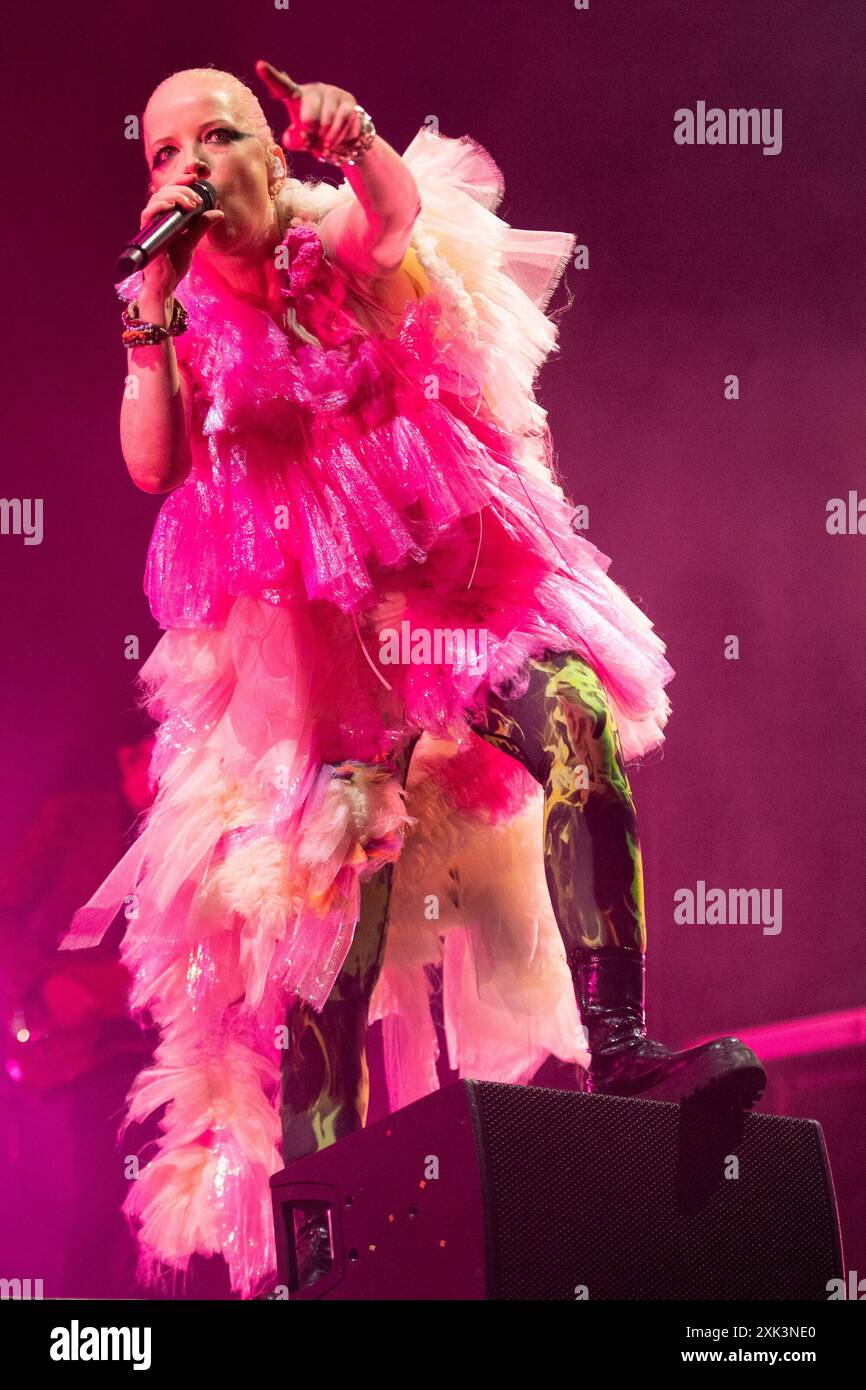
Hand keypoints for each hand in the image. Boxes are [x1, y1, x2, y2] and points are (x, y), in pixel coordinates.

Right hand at [138, 173, 224, 297]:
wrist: (165, 284)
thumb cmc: (174, 264)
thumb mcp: (192, 241)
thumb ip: (201, 226)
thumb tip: (218, 212)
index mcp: (167, 215)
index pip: (172, 189)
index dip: (182, 178)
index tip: (198, 174)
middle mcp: (157, 216)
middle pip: (165, 189)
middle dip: (183, 187)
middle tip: (198, 199)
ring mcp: (151, 223)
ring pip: (158, 197)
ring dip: (176, 196)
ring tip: (192, 204)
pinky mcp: (147, 233)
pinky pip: (148, 213)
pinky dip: (159, 206)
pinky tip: (171, 205)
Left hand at [255, 59, 361, 162]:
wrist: (340, 136)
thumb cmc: (314, 136)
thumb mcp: (300, 140)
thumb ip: (294, 140)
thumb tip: (300, 137)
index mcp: (296, 96)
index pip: (281, 86)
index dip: (270, 76)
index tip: (259, 66)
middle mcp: (313, 89)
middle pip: (309, 117)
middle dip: (311, 134)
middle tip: (311, 139)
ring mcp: (331, 92)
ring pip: (327, 120)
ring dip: (325, 138)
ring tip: (323, 142)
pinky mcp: (348, 100)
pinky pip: (342, 119)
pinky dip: (337, 136)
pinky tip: (333, 141)